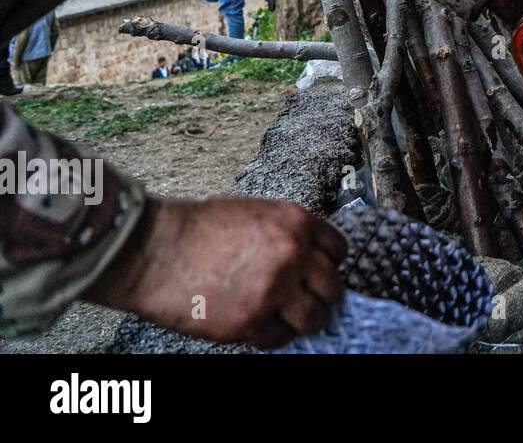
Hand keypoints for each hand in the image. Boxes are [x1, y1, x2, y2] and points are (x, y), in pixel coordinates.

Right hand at [87, 197, 346, 348]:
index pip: (338, 249)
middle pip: (333, 287)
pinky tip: (259, 324)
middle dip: (323, 295)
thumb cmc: (196, 229)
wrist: (154, 250)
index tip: (322, 273)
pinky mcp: (250, 320)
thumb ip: (286, 234)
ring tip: (287, 317)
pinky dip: (272, 334)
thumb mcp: (254, 213)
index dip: (330, 264)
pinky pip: (278, 337)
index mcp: (295, 223)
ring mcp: (273, 290)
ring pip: (313, 317)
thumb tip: (306, 257)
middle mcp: (292, 255)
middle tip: (310, 300)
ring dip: (303, 320)